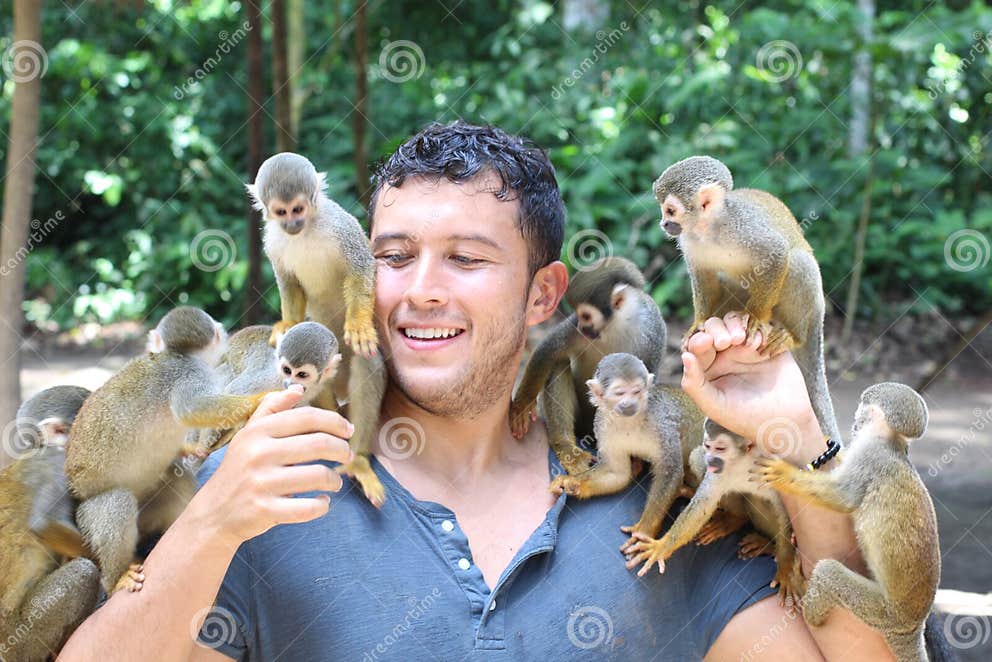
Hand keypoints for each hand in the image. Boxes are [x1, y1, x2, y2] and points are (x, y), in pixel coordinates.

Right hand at [193, 386, 354, 547]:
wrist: (214, 513)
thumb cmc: (239, 469)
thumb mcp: (249, 434)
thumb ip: (272, 409)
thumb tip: (299, 388)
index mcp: (258, 431)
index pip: (307, 417)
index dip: (334, 421)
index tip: (348, 430)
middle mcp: (259, 453)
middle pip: (318, 443)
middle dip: (341, 449)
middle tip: (347, 456)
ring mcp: (261, 483)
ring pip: (318, 475)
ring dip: (334, 480)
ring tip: (334, 482)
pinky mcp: (265, 510)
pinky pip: (308, 508)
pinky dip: (322, 506)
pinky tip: (322, 502)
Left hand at [680, 313, 819, 462]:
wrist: (785, 422)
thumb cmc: (745, 418)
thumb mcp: (714, 405)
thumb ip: (695, 383)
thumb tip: (685, 356)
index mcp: (707, 368)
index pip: (696, 346)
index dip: (698, 340)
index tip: (705, 342)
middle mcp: (724, 355)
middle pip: (713, 327)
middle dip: (716, 328)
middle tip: (726, 342)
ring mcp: (746, 347)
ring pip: (734, 321)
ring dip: (734, 323)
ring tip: (740, 339)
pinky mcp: (768, 344)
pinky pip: (760, 325)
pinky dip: (757, 328)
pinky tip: (758, 343)